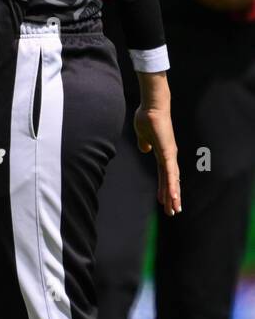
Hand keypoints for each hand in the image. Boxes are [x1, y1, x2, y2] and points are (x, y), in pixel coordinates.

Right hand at [134, 72, 181, 215]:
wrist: (152, 106)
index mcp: (162, 153)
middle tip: (173, 212)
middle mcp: (169, 156)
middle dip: (172, 197)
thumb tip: (145, 149)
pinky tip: (174, 197)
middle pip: (171, 181)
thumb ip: (144, 142)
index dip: (165, 188)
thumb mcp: (143, 134)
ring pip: (173, 180)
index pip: (165, 175)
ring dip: (173, 196)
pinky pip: (170, 173)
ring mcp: (169, 155)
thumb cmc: (147, 117)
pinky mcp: (167, 153)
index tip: (165, 201)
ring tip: (175, 210)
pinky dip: (172, 186)